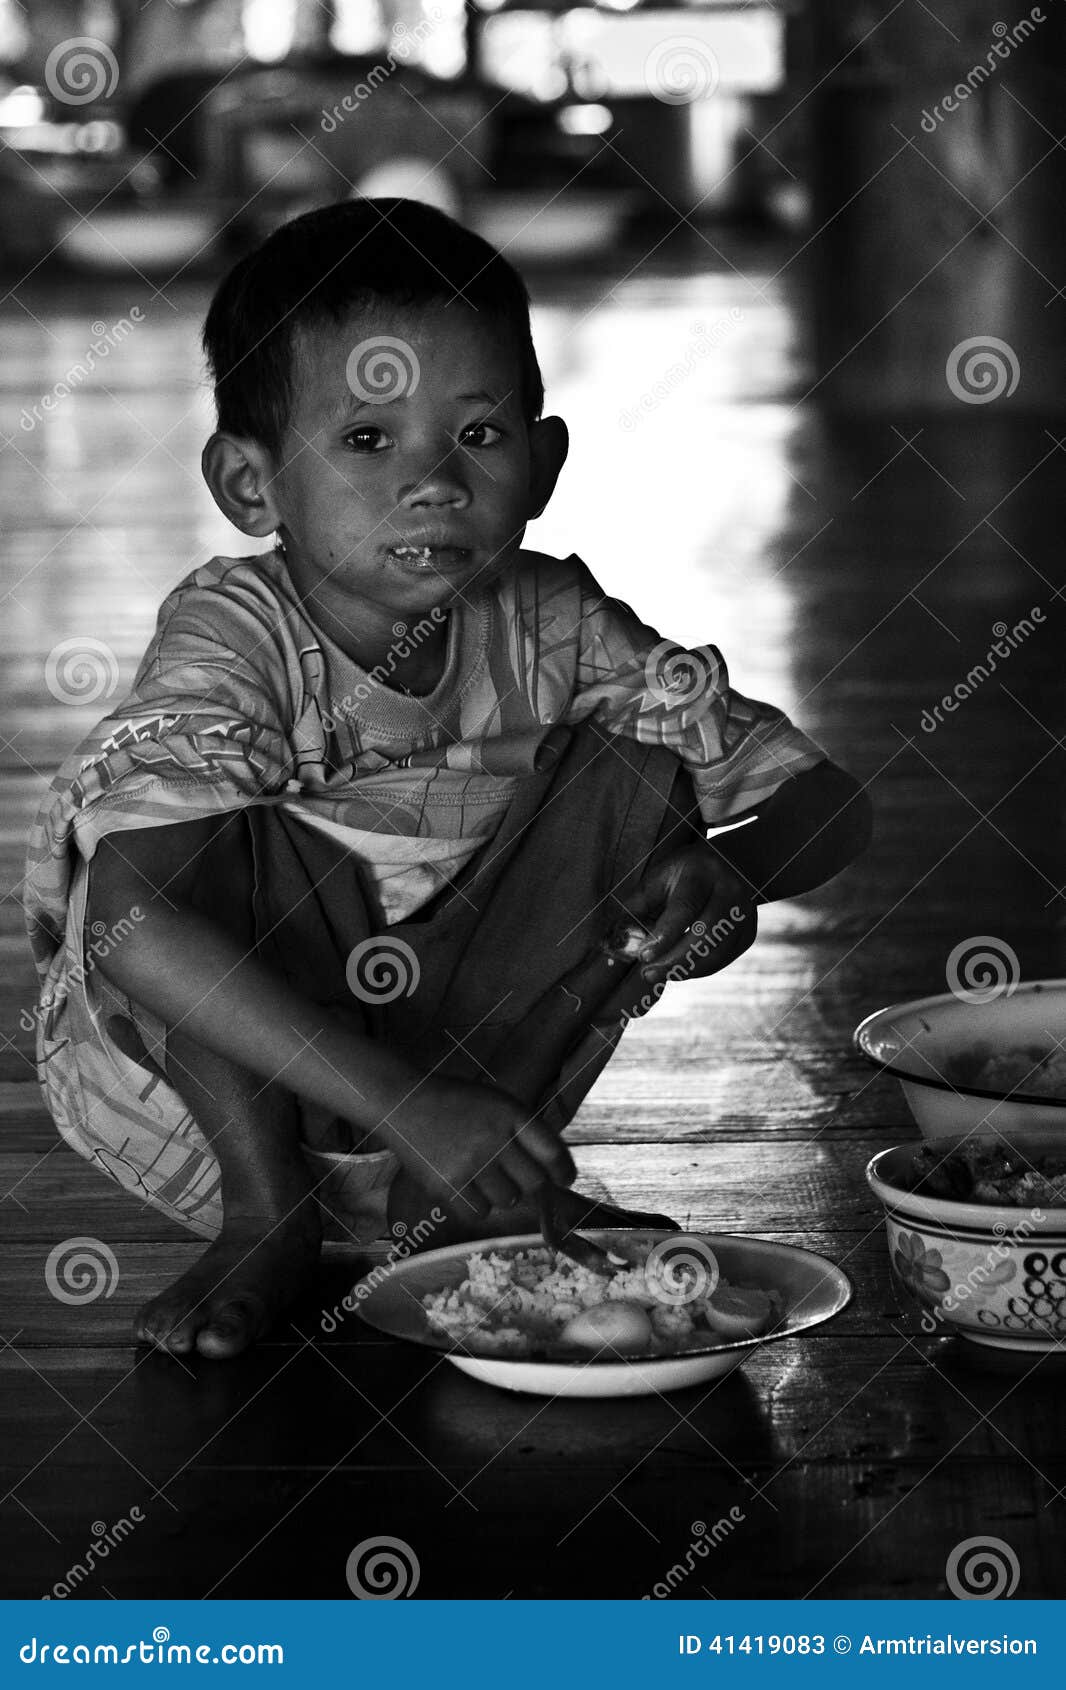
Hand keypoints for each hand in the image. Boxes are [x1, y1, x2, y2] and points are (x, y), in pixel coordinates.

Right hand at [379, 1074, 574, 1221]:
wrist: (403, 1102)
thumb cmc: (454, 1102)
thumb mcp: (495, 1102)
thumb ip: (522, 1130)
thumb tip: (551, 1168)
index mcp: (510, 1114)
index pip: (552, 1152)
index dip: (563, 1171)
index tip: (564, 1179)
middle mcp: (494, 1139)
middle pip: (533, 1183)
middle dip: (529, 1185)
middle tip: (516, 1179)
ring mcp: (470, 1164)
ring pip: (507, 1201)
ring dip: (501, 1195)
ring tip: (481, 1176)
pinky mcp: (447, 1185)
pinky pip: (479, 1213)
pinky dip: (476, 1206)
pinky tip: (465, 1187)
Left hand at [624, 841, 756, 986]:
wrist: (727, 863)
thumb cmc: (681, 874)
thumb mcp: (658, 878)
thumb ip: (638, 905)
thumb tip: (613, 939)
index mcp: (702, 872)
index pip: (685, 908)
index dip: (664, 935)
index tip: (643, 955)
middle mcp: (730, 890)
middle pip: (705, 934)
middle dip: (674, 959)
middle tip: (647, 974)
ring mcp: (745, 912)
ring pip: (717, 951)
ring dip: (685, 969)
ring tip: (660, 974)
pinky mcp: (749, 931)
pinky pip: (724, 959)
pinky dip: (700, 969)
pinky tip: (679, 969)